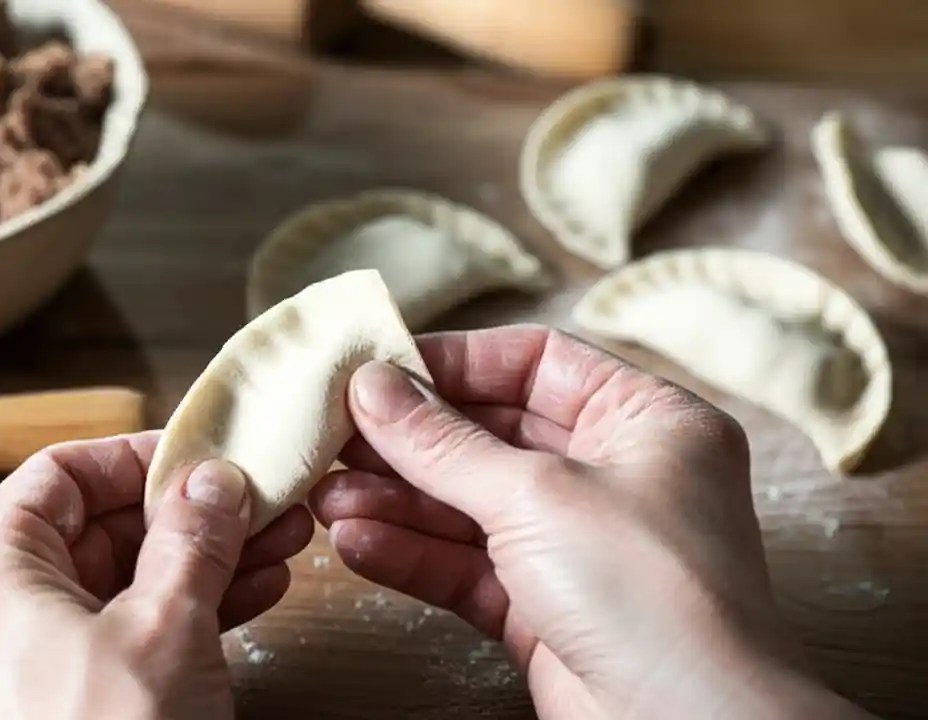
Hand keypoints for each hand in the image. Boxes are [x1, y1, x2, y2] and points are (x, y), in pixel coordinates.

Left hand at [0, 432, 312, 719]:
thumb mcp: (168, 628)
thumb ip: (192, 539)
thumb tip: (211, 482)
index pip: (53, 479)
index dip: (134, 460)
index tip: (199, 456)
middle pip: (89, 536)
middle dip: (184, 518)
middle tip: (255, 502)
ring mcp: (9, 679)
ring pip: (110, 593)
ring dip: (194, 566)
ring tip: (272, 548)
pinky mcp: (47, 718)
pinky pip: (109, 646)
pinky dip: (174, 620)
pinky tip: (246, 601)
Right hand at [311, 325, 872, 719]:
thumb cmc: (652, 595)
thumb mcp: (536, 495)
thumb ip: (443, 442)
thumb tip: (373, 384)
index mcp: (646, 422)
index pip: (536, 363)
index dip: (455, 362)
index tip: (380, 369)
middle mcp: (614, 476)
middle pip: (491, 435)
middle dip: (410, 441)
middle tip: (338, 434)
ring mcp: (578, 545)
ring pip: (470, 505)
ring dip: (397, 500)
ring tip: (327, 496)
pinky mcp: (545, 608)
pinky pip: (466, 566)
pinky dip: (412, 553)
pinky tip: (356, 544)